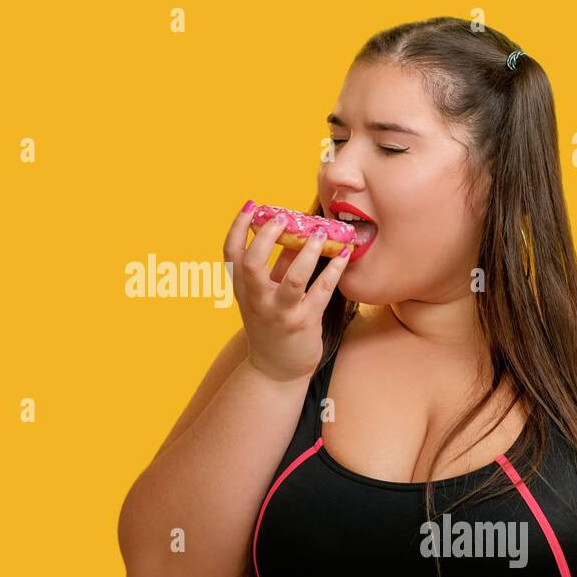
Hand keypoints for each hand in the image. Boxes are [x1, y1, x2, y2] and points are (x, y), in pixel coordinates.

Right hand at [223, 203, 353, 382]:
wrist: (275, 371)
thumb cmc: (272, 326)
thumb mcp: (265, 296)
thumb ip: (277, 267)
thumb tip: (297, 235)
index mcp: (242, 289)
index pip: (231, 254)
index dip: (237, 227)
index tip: (251, 205)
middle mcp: (256, 300)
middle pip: (252, 264)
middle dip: (267, 237)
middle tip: (284, 217)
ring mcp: (279, 313)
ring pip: (292, 280)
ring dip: (308, 253)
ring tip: (321, 234)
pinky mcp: (303, 323)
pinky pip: (321, 293)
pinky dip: (334, 271)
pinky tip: (345, 254)